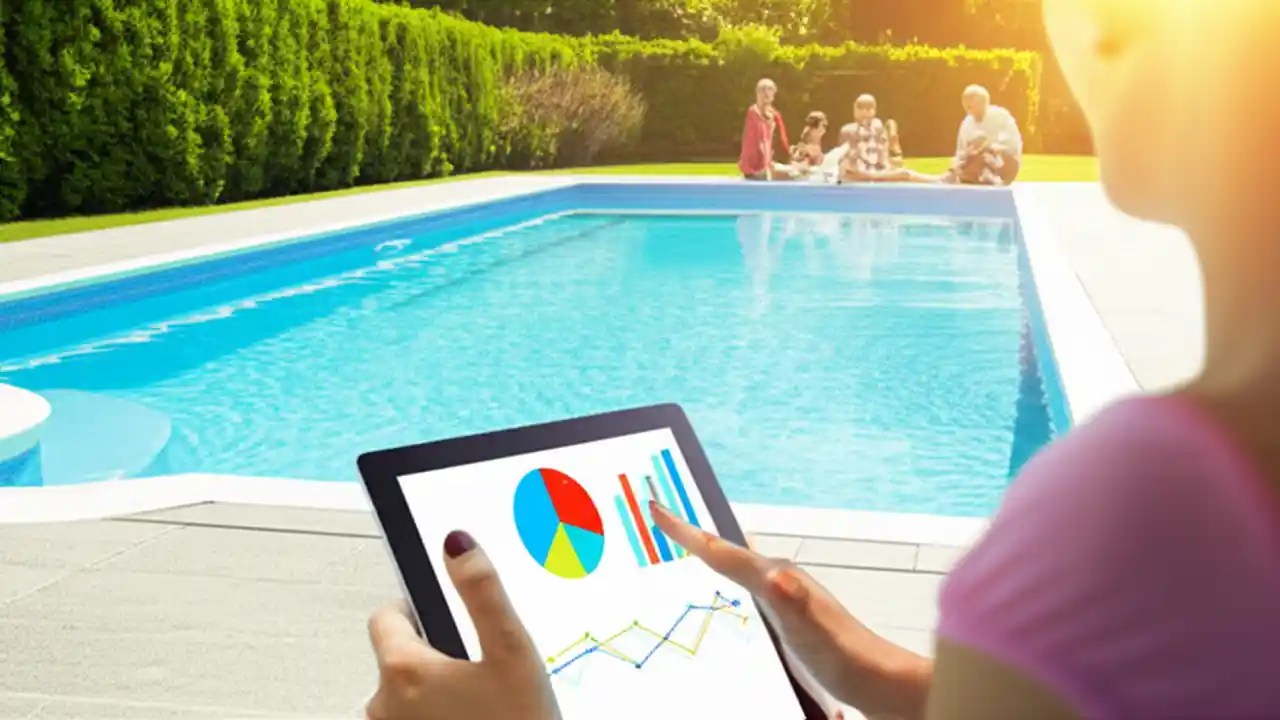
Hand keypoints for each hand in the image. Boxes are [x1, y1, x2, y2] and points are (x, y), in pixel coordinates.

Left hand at [366, 531, 560, 719]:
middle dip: (432, 655)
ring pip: (404, 694)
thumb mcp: (512, 650)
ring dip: (433, 691)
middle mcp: (384, 705)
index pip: (386, 615)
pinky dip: (435, 717)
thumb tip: (456, 542)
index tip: (443, 614)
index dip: (416, 608)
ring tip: (479, 700)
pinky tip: (470, 719)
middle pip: (396, 656)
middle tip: (479, 667)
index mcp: (403, 669)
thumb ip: (483, 591)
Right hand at [651, 501, 931, 719]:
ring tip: (683, 543)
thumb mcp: (811, 631)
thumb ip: (793, 603)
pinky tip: (725, 584)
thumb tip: (774, 576)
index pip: (721, 551)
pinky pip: (743, 585)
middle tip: (660, 516)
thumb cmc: (844, 655)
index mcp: (774, 577)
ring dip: (707, 552)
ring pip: (734, 565)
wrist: (874, 677)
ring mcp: (781, 595)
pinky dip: (724, 574)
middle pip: (724, 549)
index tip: (656, 507)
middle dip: (691, 533)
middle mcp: (776, 578)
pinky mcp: (784, 612)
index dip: (685, 531)